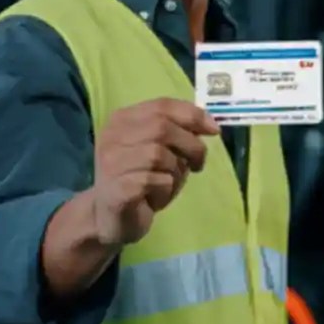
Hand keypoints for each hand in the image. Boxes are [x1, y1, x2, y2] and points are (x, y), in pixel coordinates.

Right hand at [89, 98, 217, 247]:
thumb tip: (209, 125)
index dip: (193, 115)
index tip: (214, 131)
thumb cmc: (140, 180)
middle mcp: (112, 137)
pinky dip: (166, 190)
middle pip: (162, 128)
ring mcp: (112, 163)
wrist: (109, 218)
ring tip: (168, 184)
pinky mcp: (117, 189)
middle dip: (190, 146)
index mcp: (122, 120)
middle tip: (197, 165)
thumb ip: (176, 133)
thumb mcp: (159, 150)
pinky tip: (155, 199)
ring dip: (176, 173)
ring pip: (159, 156)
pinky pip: (156, 181)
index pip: (162, 105)